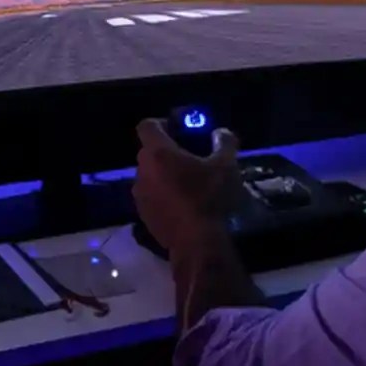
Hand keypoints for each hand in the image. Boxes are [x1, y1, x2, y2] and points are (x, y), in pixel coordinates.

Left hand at [132, 118, 240, 251]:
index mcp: (158, 152)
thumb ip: (224, 142)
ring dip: (163, 174)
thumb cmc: (209, 196)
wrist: (196, 241)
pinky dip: (162, 194)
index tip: (179, 130)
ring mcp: (140, 194)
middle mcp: (142, 170)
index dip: (162, 123)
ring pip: (149, 175)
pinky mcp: (143, 214)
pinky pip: (150, 195)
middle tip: (189, 157)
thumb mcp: (226, 166)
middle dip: (166, 151)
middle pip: (148, 151)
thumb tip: (221, 133)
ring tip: (186, 183)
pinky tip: (182, 204)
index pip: (147, 125)